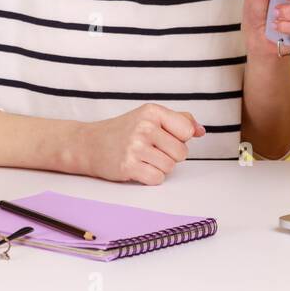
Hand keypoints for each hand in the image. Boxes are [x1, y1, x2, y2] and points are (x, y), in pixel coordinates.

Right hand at [74, 104, 205, 184]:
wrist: (88, 144)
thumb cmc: (123, 131)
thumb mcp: (149, 117)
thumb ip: (178, 121)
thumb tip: (201, 131)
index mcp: (152, 111)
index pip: (187, 130)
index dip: (180, 138)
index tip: (165, 137)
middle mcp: (144, 126)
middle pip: (181, 152)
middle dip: (170, 155)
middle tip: (151, 150)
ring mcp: (135, 146)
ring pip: (170, 167)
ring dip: (160, 167)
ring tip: (143, 158)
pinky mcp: (128, 166)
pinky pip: (157, 179)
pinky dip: (150, 177)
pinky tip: (138, 168)